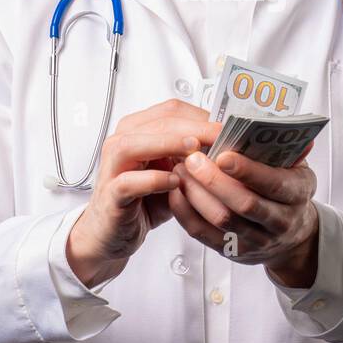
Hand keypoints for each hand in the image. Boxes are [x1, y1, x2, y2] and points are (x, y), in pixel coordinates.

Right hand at [67, 99, 221, 288]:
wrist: (112, 232)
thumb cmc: (144, 200)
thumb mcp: (175, 173)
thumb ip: (194, 158)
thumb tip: (231, 145)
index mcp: (138, 130)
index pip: (172, 111)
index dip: (202, 116)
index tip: (230, 126)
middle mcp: (122, 142)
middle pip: (158, 122)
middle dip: (194, 128)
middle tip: (221, 136)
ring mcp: (112, 167)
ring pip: (135, 144)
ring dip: (169, 144)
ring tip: (195, 151)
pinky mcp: (111, 194)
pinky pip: (128, 182)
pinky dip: (153, 180)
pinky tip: (175, 182)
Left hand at [169, 140, 319, 286]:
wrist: (291, 235)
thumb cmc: (288, 190)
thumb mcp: (295, 167)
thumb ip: (284, 147)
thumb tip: (274, 127)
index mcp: (297, 193)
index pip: (273, 183)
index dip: (247, 170)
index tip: (223, 155)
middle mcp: (280, 221)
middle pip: (244, 204)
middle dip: (214, 181)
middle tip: (193, 158)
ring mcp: (256, 240)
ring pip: (221, 219)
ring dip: (196, 194)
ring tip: (180, 169)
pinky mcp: (233, 251)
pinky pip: (203, 233)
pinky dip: (185, 212)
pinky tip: (177, 191)